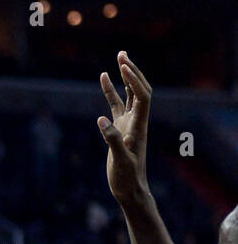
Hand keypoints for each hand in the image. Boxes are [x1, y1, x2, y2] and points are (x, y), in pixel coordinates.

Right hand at [98, 51, 151, 204]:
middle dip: (132, 71)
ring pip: (130, 94)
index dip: (134, 81)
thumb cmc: (127, 178)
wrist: (129, 189)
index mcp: (139, 126)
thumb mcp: (120, 161)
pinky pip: (116, 105)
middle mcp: (137, 121)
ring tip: (119, 58)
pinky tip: (103, 79)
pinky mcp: (119, 128)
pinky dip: (110, 91)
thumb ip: (112, 140)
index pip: (142, 96)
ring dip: (125, 76)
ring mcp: (128, 123)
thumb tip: (101, 120)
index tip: (122, 68)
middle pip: (140, 89)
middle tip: (122, 54)